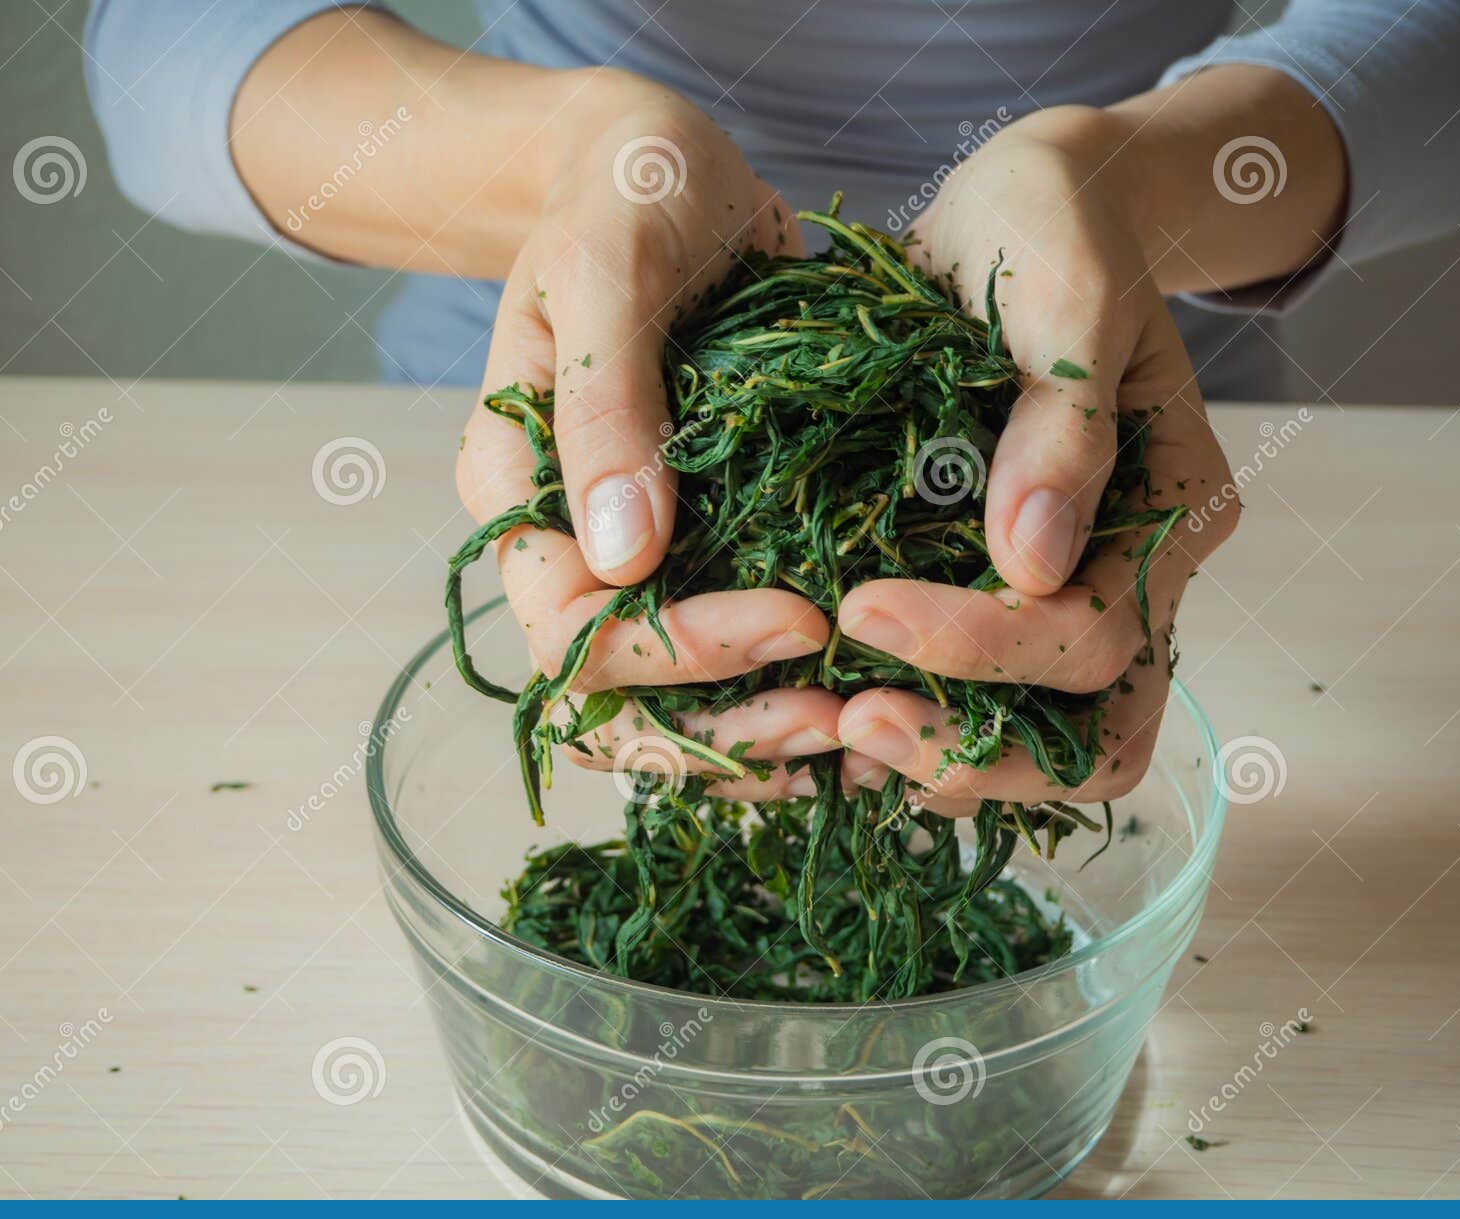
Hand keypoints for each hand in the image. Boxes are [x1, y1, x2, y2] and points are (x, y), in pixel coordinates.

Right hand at [454, 70, 839, 796]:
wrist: (660, 164)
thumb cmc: (623, 190)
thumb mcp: (607, 271)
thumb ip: (608, 409)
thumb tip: (628, 561)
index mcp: (514, 489)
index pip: (572, 630)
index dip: (680, 650)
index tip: (799, 618)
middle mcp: (565, 542)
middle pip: (615, 700)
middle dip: (725, 727)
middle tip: (841, 721)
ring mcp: (632, 552)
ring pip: (670, 704)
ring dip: (762, 735)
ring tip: (865, 730)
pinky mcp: (701, 543)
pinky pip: (730, 655)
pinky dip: (790, 690)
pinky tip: (867, 695)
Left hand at [836, 111, 1238, 812]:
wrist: (1018, 211)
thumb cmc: (1051, 228)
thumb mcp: (1067, 294)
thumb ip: (1062, 425)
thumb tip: (1035, 563)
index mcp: (1174, 511)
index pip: (1099, 636)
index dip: (985, 647)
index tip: (862, 609)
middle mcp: (1133, 574)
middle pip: (1093, 735)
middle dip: (976, 750)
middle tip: (852, 721)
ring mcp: (1070, 592)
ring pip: (1036, 740)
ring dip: (936, 755)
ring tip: (827, 727)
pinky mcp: (1000, 592)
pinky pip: (973, 698)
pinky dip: (909, 716)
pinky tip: (827, 705)